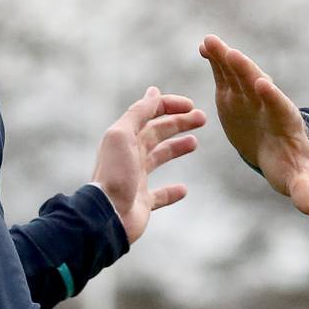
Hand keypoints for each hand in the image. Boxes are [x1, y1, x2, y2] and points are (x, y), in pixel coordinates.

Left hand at [92, 86, 206, 244]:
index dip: (169, 106)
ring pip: (159, 158)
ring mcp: (136, 179)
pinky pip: (159, 195)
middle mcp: (129, 155)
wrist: (106, 216)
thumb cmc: (115, 174)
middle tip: (202, 118)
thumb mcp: (123, 135)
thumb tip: (154, 91)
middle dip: (179, 123)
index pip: (149, 114)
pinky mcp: (142, 202)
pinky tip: (184, 189)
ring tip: (194, 143)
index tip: (191, 106)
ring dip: (176, 148)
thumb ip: (138, 113)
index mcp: (124, 137)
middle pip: (157, 133)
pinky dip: (172, 192)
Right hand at [198, 34, 308, 214]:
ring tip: (210, 41)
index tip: (264, 84)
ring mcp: (250, 97)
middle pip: (257, 84)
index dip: (273, 97)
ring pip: (238, 74)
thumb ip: (305, 191)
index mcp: (286, 124)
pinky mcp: (234, 95)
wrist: (278, 154)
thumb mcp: (298, 181)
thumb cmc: (290, 169)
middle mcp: (268, 104)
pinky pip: (225, 75)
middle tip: (234, 54)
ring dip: (225, 58)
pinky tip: (204, 46)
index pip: (280, 107)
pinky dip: (216, 60)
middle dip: (246, 70)